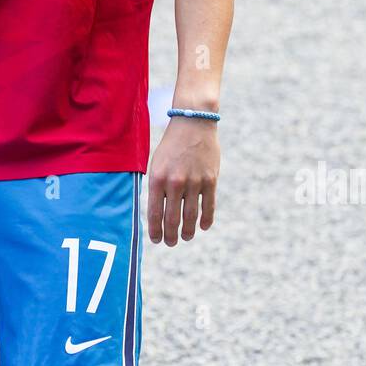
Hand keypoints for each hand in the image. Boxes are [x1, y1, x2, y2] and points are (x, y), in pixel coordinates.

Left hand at [147, 117, 219, 245]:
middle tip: (171, 243)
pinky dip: (206, 220)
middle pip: (173, 219)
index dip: (155, 230)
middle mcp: (175, 182)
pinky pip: (208, 206)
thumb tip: (157, 214)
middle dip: (171, 235)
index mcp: (157, 178)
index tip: (156, 240)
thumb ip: (157, 187)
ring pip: (191, 216)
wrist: (193, 123)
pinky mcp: (211, 180)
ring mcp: (195, 182)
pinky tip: (202, 227)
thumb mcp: (156, 164)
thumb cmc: (171, 146)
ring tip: (185, 237)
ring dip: (187, 231)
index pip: (154, 213)